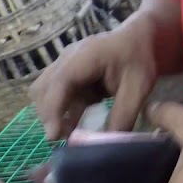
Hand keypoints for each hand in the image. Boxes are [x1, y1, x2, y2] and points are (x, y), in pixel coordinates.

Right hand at [31, 24, 158, 139]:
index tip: (54, 136)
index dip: (53, 110)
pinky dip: (61, 110)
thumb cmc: (139, 58)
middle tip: (66, 137)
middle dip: (50, 115)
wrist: (137, 39)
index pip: (60, 83)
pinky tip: (73, 124)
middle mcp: (67, 58)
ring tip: (69, 132)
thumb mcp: (138, 88)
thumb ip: (123, 115)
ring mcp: (63, 65)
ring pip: (44, 92)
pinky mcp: (66, 74)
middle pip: (43, 89)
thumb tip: (107, 144)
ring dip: (53, 113)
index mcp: (86, 56)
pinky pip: (55, 94)